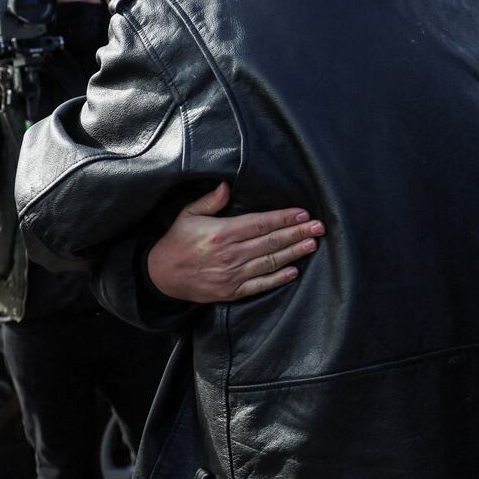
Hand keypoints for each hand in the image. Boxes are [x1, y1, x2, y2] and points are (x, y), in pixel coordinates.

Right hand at [146, 183, 324, 302]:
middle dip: (297, 233)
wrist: (160, 276)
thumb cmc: (176, 242)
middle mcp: (230, 254)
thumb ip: (210, 201)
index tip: (302, 213)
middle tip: (319, 227)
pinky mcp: (231, 291)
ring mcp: (232, 275)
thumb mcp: (188, 215)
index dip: (283, 218)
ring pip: (270, 262)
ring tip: (312, 244)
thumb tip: (227, 186)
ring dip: (294, 253)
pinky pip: (259, 285)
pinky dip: (278, 279)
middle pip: (271, 242)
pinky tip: (293, 271)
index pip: (260, 223)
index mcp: (222, 233)